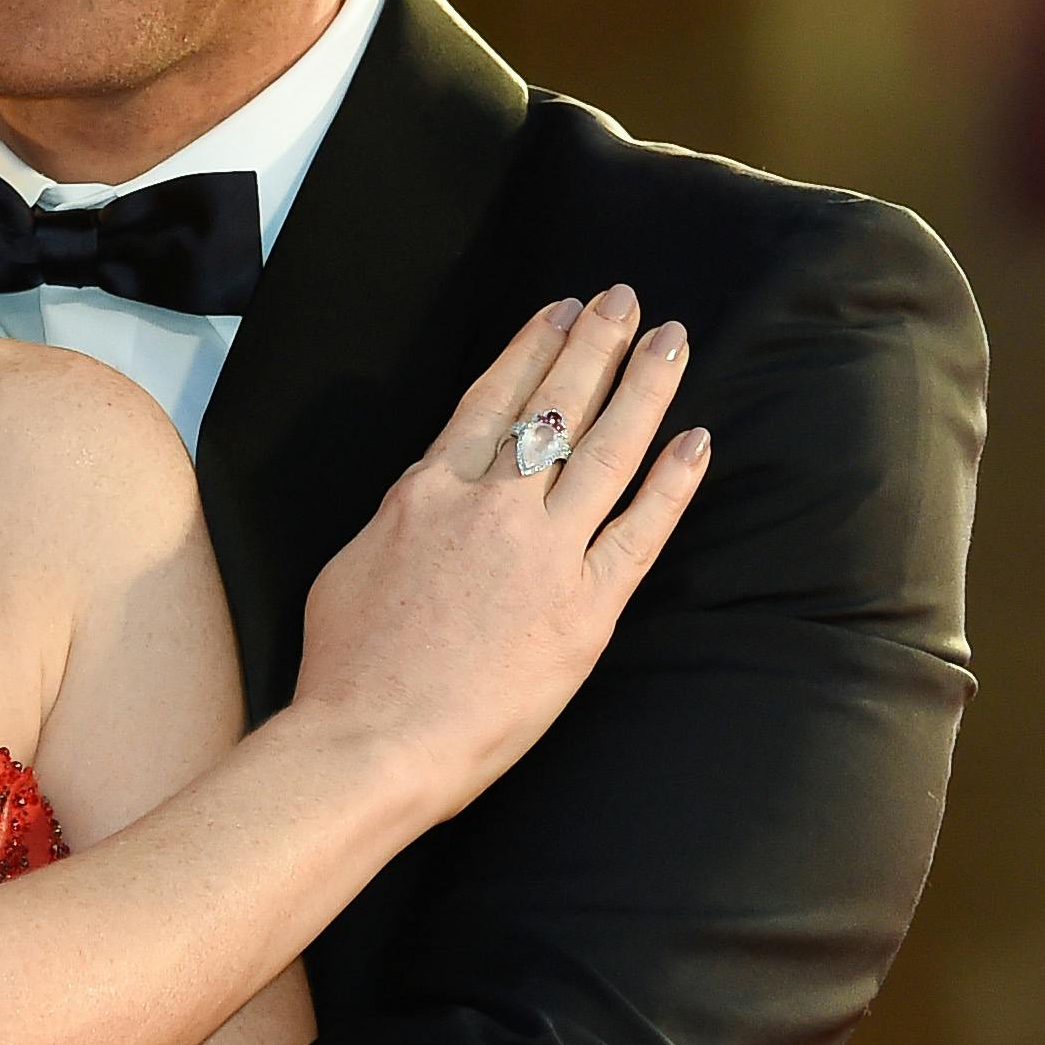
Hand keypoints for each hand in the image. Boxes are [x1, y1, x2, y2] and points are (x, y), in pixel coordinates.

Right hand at [289, 289, 709, 817]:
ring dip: (642, 388)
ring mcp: (544, 556)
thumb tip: (427, 491)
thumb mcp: (353, 564)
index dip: (532, 349)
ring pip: (605, 450)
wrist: (373, 743)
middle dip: (594, 345)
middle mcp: (492, 509)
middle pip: (554, 407)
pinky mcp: (585, 610)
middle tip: (625, 302)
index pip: (492, 400)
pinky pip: (639, 531)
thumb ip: (401, 517)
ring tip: (669, 342)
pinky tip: (696, 440)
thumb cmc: (348, 669)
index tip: (561, 312)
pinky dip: (671, 483)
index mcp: (428, 493)